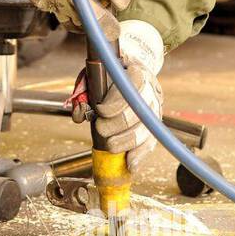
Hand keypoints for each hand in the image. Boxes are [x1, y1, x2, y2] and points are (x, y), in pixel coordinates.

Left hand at [94, 20, 164, 169]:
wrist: (129, 74)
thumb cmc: (107, 75)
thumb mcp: (92, 74)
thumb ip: (83, 91)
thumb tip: (79, 114)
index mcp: (136, 72)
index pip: (133, 86)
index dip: (117, 101)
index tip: (101, 110)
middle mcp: (150, 90)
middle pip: (138, 112)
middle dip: (117, 125)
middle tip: (101, 128)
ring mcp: (155, 109)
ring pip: (145, 130)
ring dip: (125, 141)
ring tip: (110, 145)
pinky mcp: (154, 125)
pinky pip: (150, 142)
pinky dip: (139, 155)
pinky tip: (129, 163)